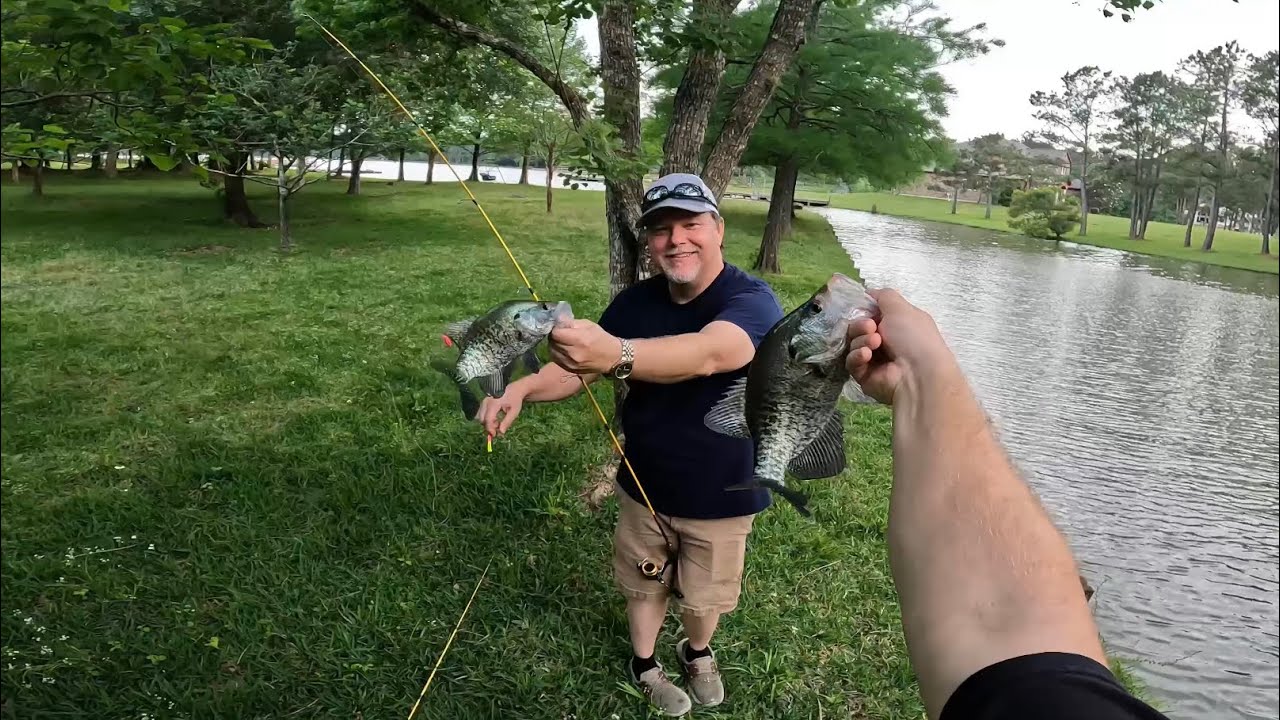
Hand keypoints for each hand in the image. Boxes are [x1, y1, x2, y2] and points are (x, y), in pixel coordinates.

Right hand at [476, 387, 526, 437]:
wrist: (514, 389)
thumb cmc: (515, 400)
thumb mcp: (514, 412)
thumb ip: (507, 422)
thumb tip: (501, 432)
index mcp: (494, 403)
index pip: (488, 419)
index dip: (490, 429)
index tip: (495, 435)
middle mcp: (486, 402)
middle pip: (482, 419)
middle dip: (489, 426)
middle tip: (499, 428)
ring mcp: (484, 401)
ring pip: (480, 417)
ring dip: (488, 422)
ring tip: (498, 421)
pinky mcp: (483, 402)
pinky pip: (481, 413)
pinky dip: (487, 418)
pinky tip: (495, 418)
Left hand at [548, 319, 621, 374]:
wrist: (612, 358)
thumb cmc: (601, 338)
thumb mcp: (589, 325)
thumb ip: (572, 323)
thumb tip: (558, 320)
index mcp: (579, 339)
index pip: (556, 333)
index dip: (556, 328)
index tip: (560, 326)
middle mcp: (573, 353)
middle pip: (552, 342)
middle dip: (554, 335)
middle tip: (561, 333)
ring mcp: (570, 363)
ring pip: (552, 351)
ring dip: (554, 344)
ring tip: (562, 341)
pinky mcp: (570, 369)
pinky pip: (556, 359)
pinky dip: (557, 353)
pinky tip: (564, 350)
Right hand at [845, 288, 953, 404]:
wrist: (918, 374)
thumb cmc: (914, 337)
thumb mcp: (900, 307)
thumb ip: (883, 295)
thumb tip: (868, 293)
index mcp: (896, 325)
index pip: (871, 313)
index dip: (863, 309)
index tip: (861, 308)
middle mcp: (886, 341)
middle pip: (857, 327)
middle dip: (861, 325)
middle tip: (871, 327)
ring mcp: (874, 360)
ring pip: (853, 343)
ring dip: (861, 340)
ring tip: (875, 343)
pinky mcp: (864, 376)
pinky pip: (851, 362)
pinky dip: (857, 356)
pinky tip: (867, 355)